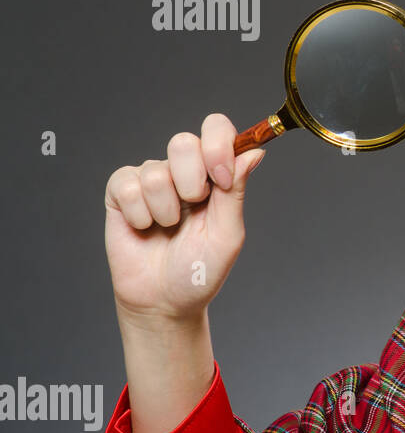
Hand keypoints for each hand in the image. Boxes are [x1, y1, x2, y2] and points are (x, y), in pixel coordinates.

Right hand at [104, 112, 264, 324]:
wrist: (163, 301)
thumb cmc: (200, 270)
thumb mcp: (227, 234)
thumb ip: (237, 191)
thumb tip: (255, 151)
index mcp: (215, 176)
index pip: (216, 131)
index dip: (218, 144)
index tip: (221, 177)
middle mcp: (184, 172)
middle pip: (183, 142)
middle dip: (191, 180)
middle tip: (193, 208)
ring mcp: (152, 179)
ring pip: (155, 170)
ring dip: (166, 209)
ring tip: (168, 228)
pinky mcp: (121, 192)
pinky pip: (127, 184)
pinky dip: (139, 213)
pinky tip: (145, 228)